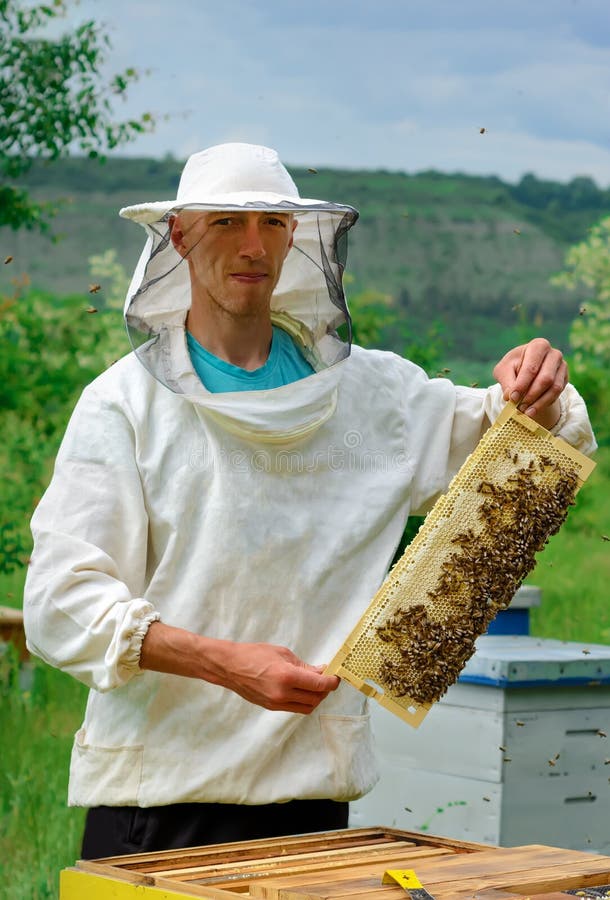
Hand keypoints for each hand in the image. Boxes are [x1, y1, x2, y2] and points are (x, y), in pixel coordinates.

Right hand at [214, 642, 339, 713]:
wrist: (230, 667)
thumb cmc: (254, 654)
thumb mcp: (283, 653)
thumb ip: (304, 666)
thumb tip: (321, 672)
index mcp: (287, 676)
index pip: (319, 685)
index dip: (332, 682)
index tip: (336, 677)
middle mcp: (283, 693)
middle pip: (316, 698)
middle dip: (326, 690)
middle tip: (327, 678)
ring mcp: (277, 703)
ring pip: (307, 707)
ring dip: (316, 698)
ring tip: (316, 685)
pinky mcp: (271, 707)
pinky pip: (295, 708)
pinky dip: (303, 701)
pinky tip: (302, 690)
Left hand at [493, 338, 566, 429]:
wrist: (525, 370)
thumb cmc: (513, 367)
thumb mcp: (504, 371)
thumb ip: (506, 382)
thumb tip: (510, 397)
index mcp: (538, 346)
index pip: (531, 368)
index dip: (522, 385)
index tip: (512, 398)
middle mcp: (554, 354)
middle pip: (546, 379)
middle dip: (531, 395)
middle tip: (519, 407)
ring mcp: (562, 366)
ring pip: (554, 388)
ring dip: (539, 402)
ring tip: (525, 412)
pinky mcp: (564, 379)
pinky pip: (557, 394)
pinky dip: (544, 404)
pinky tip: (532, 410)